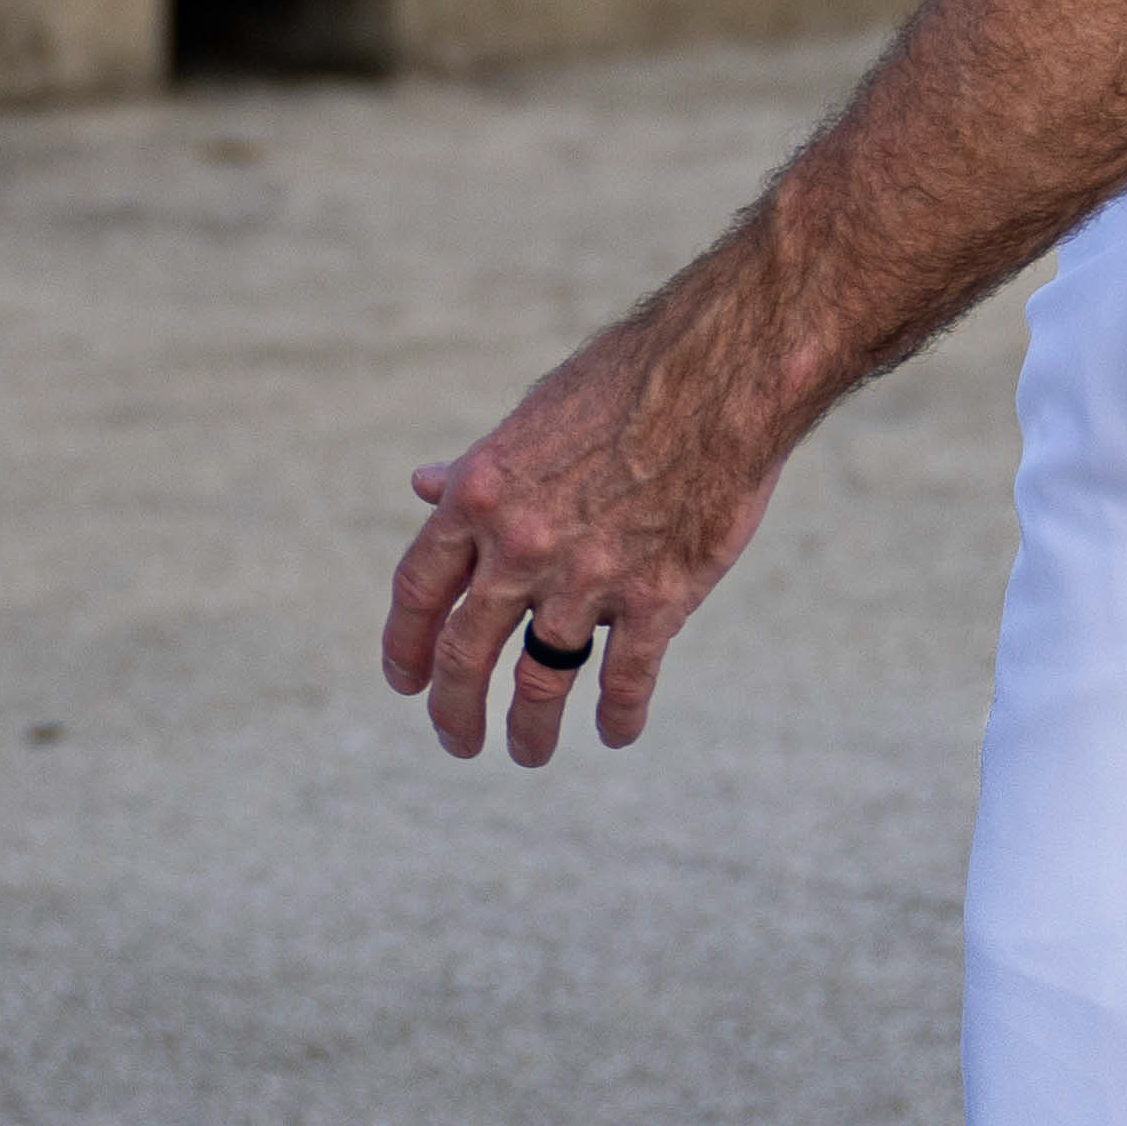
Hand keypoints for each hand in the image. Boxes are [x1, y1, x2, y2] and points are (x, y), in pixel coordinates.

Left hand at [387, 292, 792, 768]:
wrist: (721, 375)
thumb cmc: (626, 382)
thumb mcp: (531, 418)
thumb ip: (479, 469)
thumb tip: (423, 484)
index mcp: (480, 495)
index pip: (418, 590)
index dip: (405, 645)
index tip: (407, 681)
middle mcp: (521, 546)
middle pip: (465, 652)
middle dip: (454, 710)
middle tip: (457, 740)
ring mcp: (587, 578)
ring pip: (540, 681)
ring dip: (528, 728)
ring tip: (526, 750)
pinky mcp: (657, 600)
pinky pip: (625, 682)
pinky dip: (617, 717)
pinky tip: (615, 732)